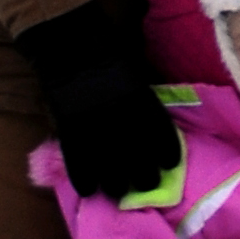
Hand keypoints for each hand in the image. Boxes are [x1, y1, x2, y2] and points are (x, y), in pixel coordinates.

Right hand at [16, 0, 180, 198]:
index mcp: (139, 97)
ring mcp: (94, 122)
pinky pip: (77, 158)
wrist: (69, 43)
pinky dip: (82, 176)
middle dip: (144, 174)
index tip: (170, 166)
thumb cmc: (105, 52)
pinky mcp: (69, 126)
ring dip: (114, 183)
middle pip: (136, 153)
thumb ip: (143, 95)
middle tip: (147, 187)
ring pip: (108, 162)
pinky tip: (87, 190)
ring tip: (118, 195)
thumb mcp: (135, 70)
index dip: (166, 150)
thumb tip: (153, 117)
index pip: (158, 131)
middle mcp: (120, 114)